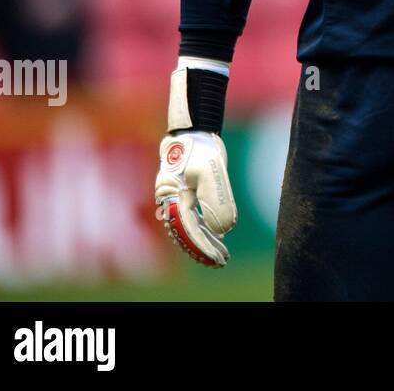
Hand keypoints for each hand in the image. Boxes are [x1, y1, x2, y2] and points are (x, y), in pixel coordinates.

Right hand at [154, 130, 236, 266]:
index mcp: (172, 196)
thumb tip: (221, 231)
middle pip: (186, 233)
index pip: (188, 229)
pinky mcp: (187, 197)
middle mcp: (171, 201)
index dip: (203, 246)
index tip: (218, 258)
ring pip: (188, 228)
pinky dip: (204, 230)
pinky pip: (192, 219)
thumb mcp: (210, 172)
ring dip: (204, 242)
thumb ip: (215, 201)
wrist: (194, 132)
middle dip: (203, 249)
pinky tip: (217, 238)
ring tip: (221, 256)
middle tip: (222, 262)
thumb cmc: (199, 148)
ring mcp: (178, 200)